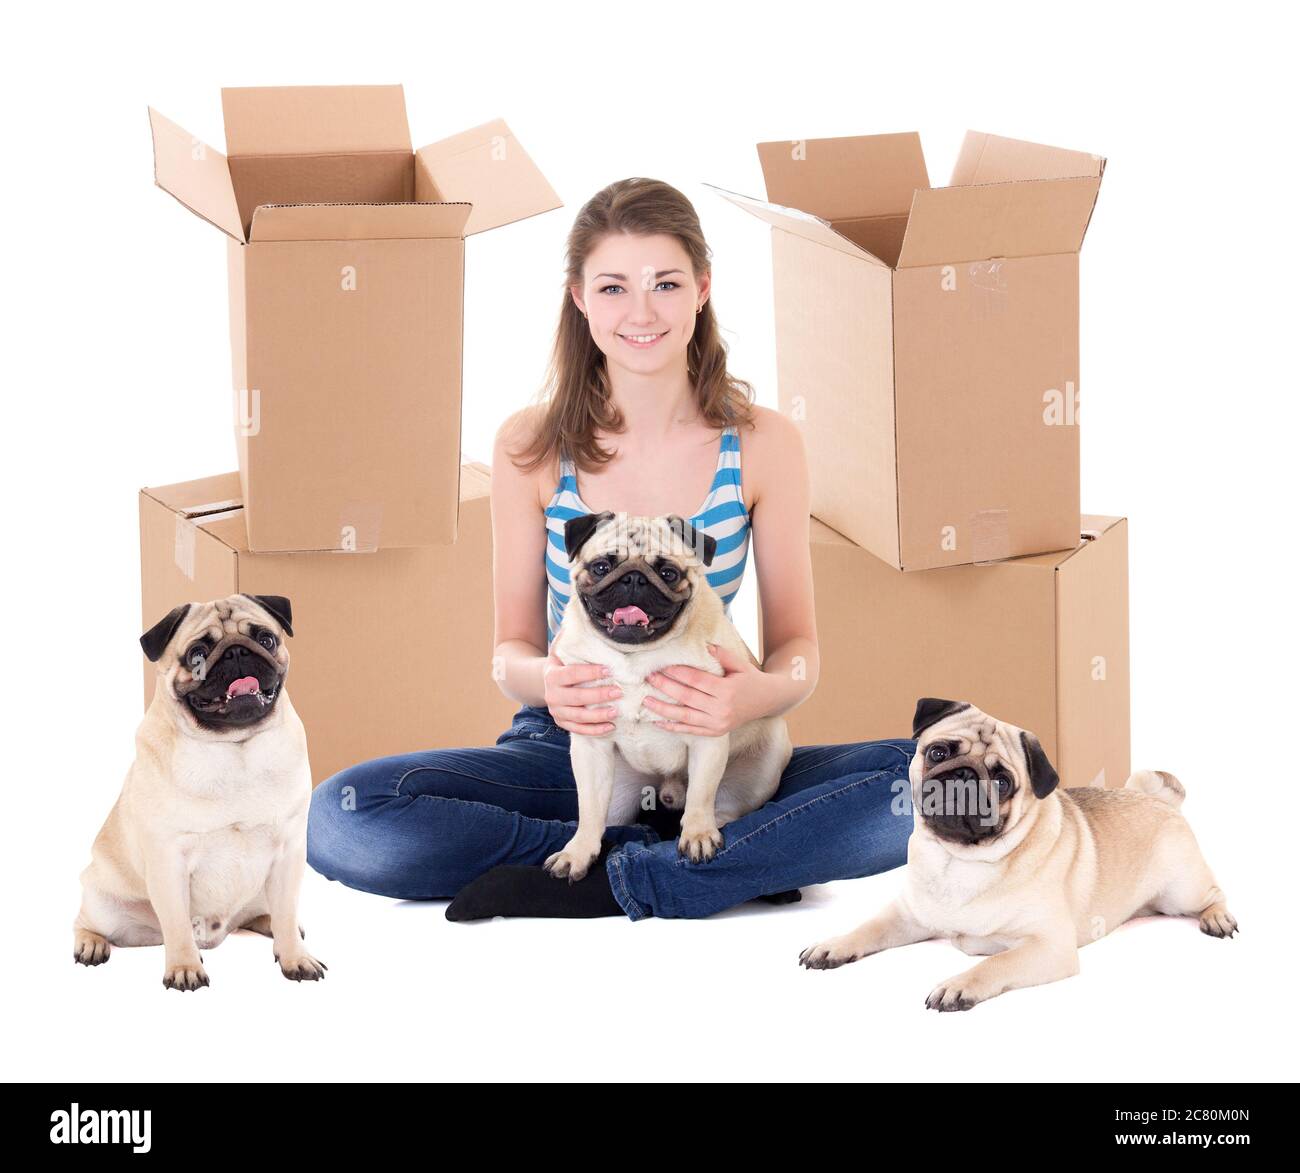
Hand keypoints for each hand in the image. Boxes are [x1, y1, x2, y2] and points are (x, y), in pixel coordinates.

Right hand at [542, 642, 619, 736]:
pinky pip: (579, 730)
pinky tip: (610, 727)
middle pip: (576, 697)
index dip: (590, 673)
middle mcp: (551, 695)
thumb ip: (571, 637)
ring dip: (598, 715)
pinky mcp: (562, 723)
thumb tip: (587, 620)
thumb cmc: (562, 663)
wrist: (545, 682)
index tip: (609, 670)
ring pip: (578, 716)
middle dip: (598, 695)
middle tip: (619, 691)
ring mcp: (556, 711)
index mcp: (552, 675)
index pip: (572, 674)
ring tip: (617, 711)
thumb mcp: (561, 649)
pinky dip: (595, 730)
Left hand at [641, 642, 773, 736]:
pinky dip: (672, 727)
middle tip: (648, 678)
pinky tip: (657, 722)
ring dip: (663, 709)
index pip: (696, 680)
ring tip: (646, 701)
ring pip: (684, 716)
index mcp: (727, 690)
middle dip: (665, 687)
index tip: (662, 666)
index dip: (678, 672)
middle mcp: (721, 709)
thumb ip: (722, 654)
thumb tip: (704, 646)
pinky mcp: (715, 732)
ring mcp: (717, 723)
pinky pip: (690, 730)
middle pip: (687, 697)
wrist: (768, 701)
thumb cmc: (750, 679)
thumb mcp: (740, 664)